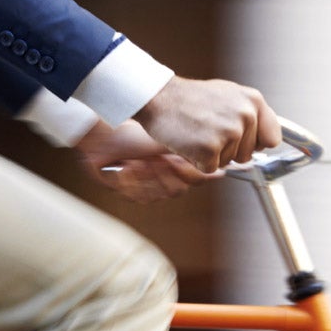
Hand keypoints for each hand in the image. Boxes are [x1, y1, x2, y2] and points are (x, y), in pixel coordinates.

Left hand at [74, 121, 209, 202]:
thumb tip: (227, 155)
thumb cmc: (136, 133)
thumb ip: (198, 146)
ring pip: (157, 194)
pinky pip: (136, 196)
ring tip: (139, 161)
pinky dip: (131, 181)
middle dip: (167, 172)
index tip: (177, 158)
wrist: (103, 134)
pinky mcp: (126, 192)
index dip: (187, 172)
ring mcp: (144, 188)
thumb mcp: (170, 137)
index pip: (192, 180)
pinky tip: (126, 167)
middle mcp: (161, 180)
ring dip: (148, 175)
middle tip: (157, 158)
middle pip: (176, 190)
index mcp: (174, 167)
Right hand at [132, 76, 280, 173]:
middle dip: (229, 150)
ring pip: (228, 162)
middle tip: (209, 132)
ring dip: (212, 155)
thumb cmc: (189, 98)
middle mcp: (245, 115)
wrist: (159, 98)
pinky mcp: (210, 149)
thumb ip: (249, 113)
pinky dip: (197, 161)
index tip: (248, 145)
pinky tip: (190, 142)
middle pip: (248, 155)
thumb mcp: (228, 95)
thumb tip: (266, 137)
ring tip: (198, 133)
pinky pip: (209, 168)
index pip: (272, 138)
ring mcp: (229, 132)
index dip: (257, 144)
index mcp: (253, 101)